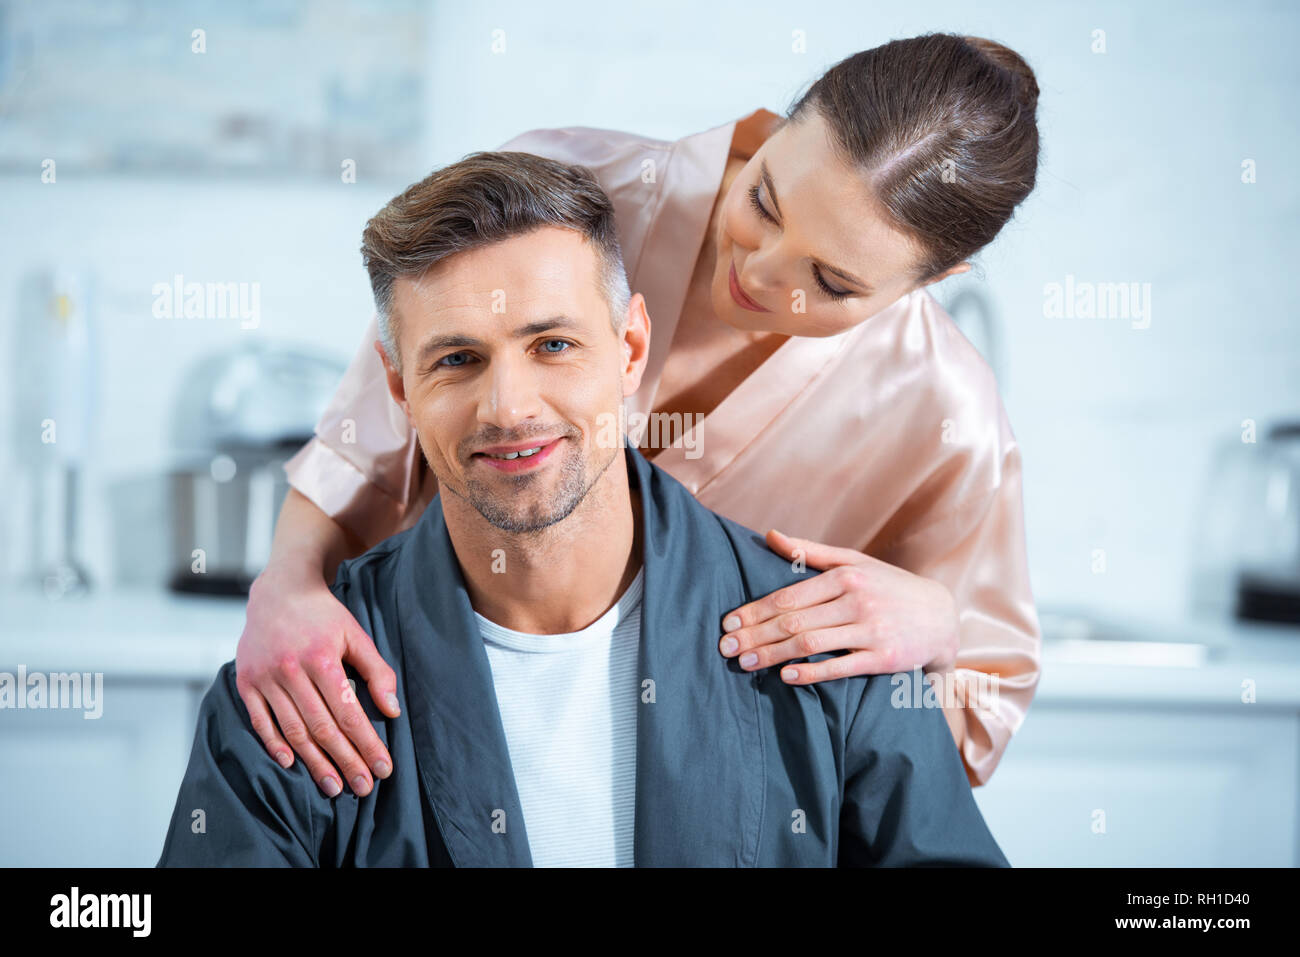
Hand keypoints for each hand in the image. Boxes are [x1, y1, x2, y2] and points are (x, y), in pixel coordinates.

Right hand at [236, 562, 400, 797]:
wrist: (279, 590)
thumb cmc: (324, 615)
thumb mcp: (356, 634)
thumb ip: (377, 671)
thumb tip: (391, 710)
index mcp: (321, 658)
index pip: (348, 712)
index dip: (367, 743)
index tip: (383, 768)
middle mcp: (291, 670)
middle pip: (322, 727)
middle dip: (345, 761)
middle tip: (363, 787)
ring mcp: (265, 677)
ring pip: (293, 729)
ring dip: (314, 762)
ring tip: (333, 787)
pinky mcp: (246, 682)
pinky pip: (260, 721)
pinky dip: (274, 744)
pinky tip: (292, 765)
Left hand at [718, 529, 959, 683]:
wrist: (941, 616)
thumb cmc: (889, 587)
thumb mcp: (855, 561)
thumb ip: (810, 552)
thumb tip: (770, 536)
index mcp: (845, 576)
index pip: (788, 596)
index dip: (754, 611)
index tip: (728, 623)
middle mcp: (857, 600)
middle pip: (793, 620)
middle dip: (754, 635)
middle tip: (725, 649)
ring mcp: (872, 629)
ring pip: (811, 642)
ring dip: (773, 655)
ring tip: (745, 664)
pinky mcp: (885, 658)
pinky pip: (841, 667)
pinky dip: (812, 672)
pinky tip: (786, 676)